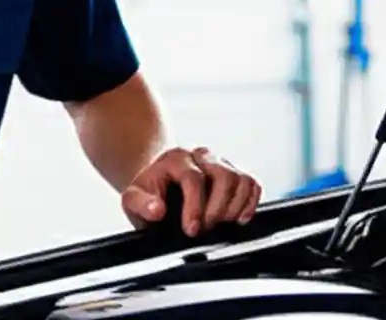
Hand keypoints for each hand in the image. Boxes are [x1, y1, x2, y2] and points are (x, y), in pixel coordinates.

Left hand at [121, 146, 261, 236]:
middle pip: (224, 176)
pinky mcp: (235, 174)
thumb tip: (157, 210)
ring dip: (234, 207)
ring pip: (241, 179)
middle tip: (207, 228)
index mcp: (175, 158)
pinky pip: (252, 184)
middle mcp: (200, 156)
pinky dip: (250, 203)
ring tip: (220, 224)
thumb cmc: (148, 192)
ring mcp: (220, 163)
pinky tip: (237, 218)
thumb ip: (140, 203)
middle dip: (217, 208)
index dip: (195, 207)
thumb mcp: (133, 199)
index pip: (193, 178)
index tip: (192, 229)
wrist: (159, 184)